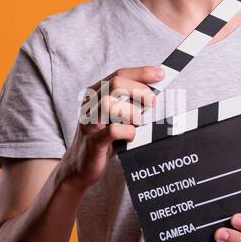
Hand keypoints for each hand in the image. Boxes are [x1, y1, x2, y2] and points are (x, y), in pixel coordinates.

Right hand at [58, 65, 163, 190]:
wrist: (79, 168)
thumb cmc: (103, 141)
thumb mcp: (115, 118)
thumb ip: (129, 104)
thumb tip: (154, 93)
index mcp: (95, 94)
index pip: (119, 74)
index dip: (141, 73)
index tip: (160, 74)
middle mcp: (89, 105)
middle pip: (114, 83)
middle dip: (139, 90)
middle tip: (152, 102)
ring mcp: (89, 123)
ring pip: (109, 103)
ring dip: (131, 111)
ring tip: (138, 122)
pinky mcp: (92, 142)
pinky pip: (112, 131)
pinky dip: (128, 132)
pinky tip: (131, 137)